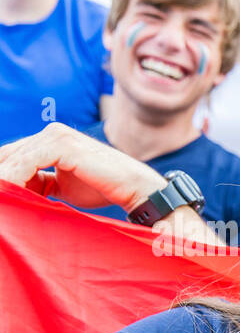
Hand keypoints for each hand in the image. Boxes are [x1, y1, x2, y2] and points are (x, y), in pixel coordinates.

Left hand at [0, 122, 166, 212]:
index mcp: (51, 139)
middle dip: (4, 177)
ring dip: (6, 180)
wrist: (134, 187)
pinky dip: (15, 179)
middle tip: (4, 199)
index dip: (5, 175)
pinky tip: (12, 194)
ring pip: (14, 159)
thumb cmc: (103, 188)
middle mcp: (51, 133)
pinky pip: (26, 163)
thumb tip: (17, 191)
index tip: (5, 196)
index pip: (14, 155)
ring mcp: (56, 136)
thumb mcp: (63, 186)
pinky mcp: (62, 145)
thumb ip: (40, 183)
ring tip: (6, 199)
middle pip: (9, 154)